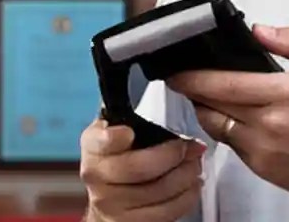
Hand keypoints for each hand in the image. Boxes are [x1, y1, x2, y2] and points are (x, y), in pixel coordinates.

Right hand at [79, 116, 206, 221]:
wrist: (107, 202)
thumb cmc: (117, 159)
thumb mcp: (113, 130)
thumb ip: (126, 113)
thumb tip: (151, 79)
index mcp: (93, 146)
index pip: (102, 140)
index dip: (116, 137)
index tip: (130, 133)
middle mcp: (98, 177)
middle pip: (139, 167)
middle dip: (174, 154)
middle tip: (191, 146)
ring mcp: (112, 204)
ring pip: (159, 191)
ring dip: (186, 174)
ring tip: (195, 163)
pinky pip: (167, 212)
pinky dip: (187, 196)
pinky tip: (193, 184)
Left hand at [165, 24, 288, 200]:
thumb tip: (261, 30)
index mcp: (285, 94)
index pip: (224, 84)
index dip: (194, 78)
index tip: (179, 71)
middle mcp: (270, 125)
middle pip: (213, 107)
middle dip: (193, 92)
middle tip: (184, 81)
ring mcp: (264, 151)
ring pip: (218, 128)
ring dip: (207, 112)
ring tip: (209, 98)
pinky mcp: (264, 170)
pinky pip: (233, 148)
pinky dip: (228, 132)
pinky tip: (236, 120)